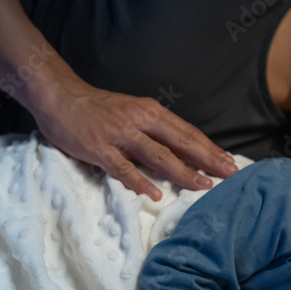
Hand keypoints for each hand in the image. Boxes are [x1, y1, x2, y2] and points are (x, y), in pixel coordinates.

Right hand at [34, 80, 238, 200]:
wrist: (60, 96)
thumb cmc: (99, 108)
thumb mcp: (132, 111)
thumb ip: (154, 130)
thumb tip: (182, 152)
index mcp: (150, 111)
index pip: (187, 132)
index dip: (210, 148)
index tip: (230, 163)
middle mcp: (139, 120)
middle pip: (180, 141)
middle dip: (207, 159)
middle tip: (229, 175)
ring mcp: (119, 134)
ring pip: (157, 155)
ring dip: (182, 171)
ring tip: (202, 185)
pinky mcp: (99, 147)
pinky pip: (122, 167)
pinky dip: (139, 181)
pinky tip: (154, 194)